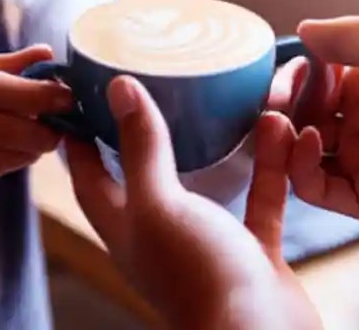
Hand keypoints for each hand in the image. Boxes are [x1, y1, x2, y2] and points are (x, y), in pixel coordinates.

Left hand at [65, 77, 320, 329]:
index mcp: (125, 229)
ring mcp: (209, 247)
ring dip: (219, 142)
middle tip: (153, 80)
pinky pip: (261, 199)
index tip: (80, 93)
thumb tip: (119, 88)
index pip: (88, 176)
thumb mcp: (160, 204)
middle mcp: (162, 237)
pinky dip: (269, 165)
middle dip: (146, 131)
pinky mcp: (253, 254)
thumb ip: (142, 148)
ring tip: (224, 97)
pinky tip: (279, 130)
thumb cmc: (199, 277)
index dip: (79, 137)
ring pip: (210, 183)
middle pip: (146, 176)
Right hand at [271, 13, 358, 227]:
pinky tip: (311, 138)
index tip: (283, 71)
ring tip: (279, 121)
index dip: (294, 77)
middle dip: (281, 108)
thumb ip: (344, 33)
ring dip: (282, 138)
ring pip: (303, 157)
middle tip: (270, 101)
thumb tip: (304, 31)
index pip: (317, 83)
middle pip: (304, 120)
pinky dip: (302, 167)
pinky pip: (319, 190)